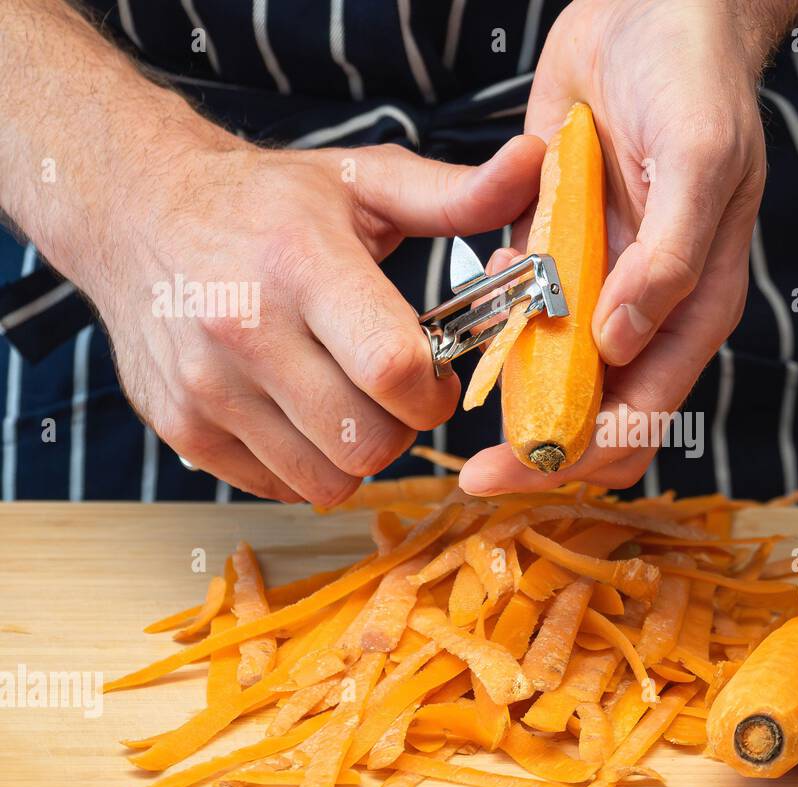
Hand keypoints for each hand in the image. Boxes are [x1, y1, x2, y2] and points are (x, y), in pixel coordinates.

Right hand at [85, 133, 543, 503]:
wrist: (137, 212)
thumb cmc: (268, 202)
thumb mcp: (364, 182)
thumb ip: (456, 193)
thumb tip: (535, 162)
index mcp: (303, 265)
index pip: (393, 369)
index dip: (434, 390)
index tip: (435, 374)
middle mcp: (245, 330)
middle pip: (366, 441)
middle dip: (403, 428)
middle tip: (394, 392)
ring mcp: (206, 388)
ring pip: (326, 481)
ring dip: (358, 454)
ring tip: (350, 403)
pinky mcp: (182, 430)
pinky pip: (279, 488)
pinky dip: (306, 466)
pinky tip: (303, 414)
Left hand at [459, 0, 778, 493]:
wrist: (653, 10)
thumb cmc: (694, 82)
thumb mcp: (698, 162)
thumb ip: (670, 260)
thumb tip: (619, 343)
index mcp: (693, 307)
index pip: (643, 416)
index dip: (581, 454)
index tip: (513, 470)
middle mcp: (646, 310)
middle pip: (595, 414)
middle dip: (538, 450)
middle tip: (471, 470)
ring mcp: (599, 283)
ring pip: (553, 375)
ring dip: (513, 402)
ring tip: (455, 416)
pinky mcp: (557, 248)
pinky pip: (524, 311)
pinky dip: (497, 333)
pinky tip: (466, 336)